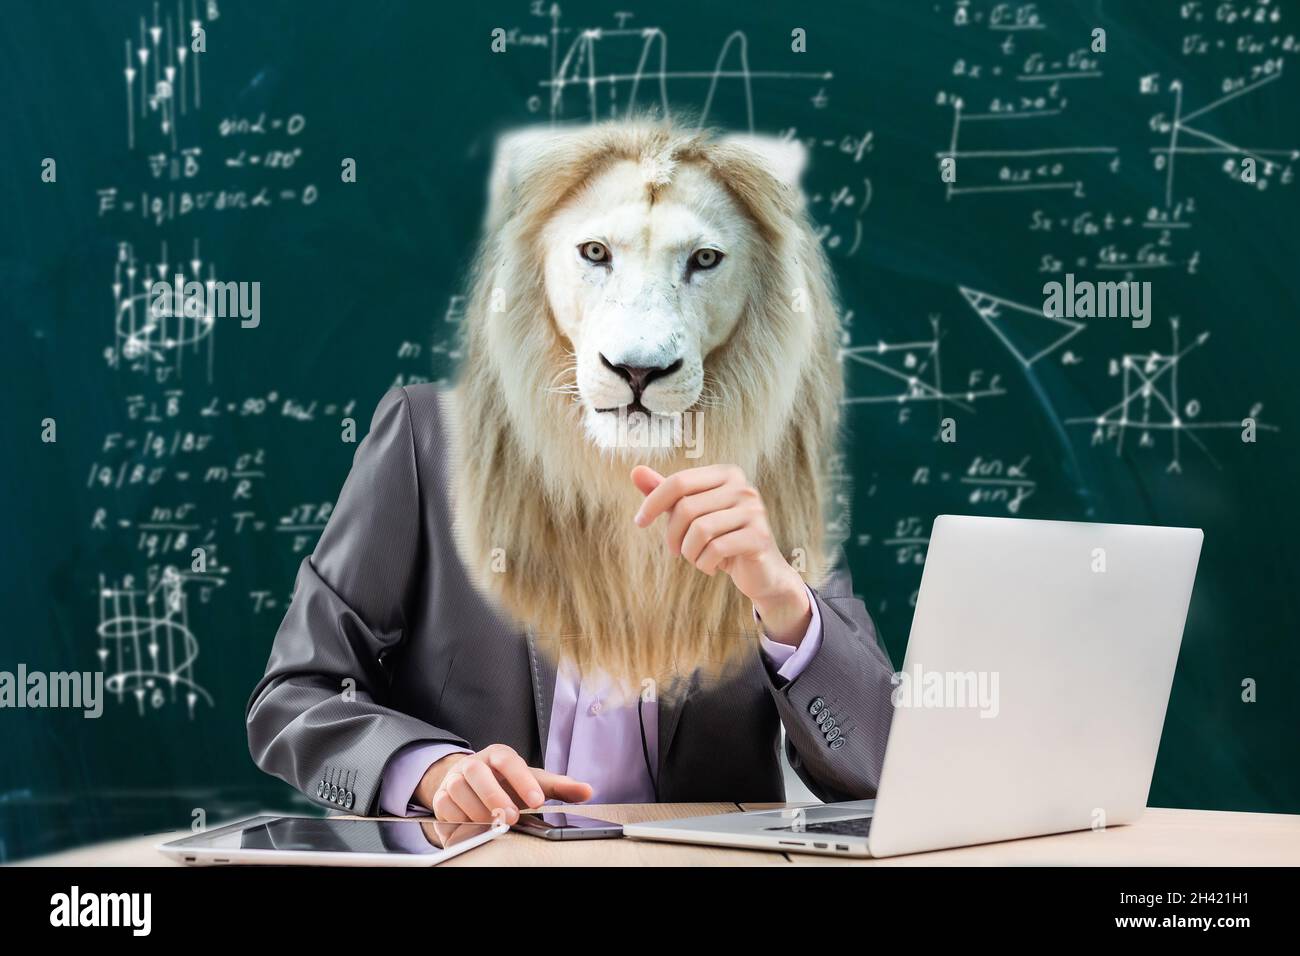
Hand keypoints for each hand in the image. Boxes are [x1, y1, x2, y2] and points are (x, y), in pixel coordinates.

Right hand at [414, 743, 592, 823]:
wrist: (471, 786)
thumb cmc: (507, 784)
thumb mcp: (533, 782)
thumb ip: (560, 787)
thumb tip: (587, 791)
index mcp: (498, 755)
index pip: (509, 760)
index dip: (522, 779)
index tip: (537, 801)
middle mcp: (474, 763)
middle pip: (478, 772)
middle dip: (495, 796)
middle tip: (511, 817)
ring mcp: (454, 779)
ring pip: (459, 789)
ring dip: (477, 809)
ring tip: (493, 823)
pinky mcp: (441, 797)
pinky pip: (445, 806)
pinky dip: (459, 818)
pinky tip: (473, 824)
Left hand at [631, 464, 811, 643]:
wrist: (760, 572)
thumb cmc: (720, 538)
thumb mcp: (691, 514)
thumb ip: (666, 493)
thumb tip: (635, 471)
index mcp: (726, 474)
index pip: (679, 481)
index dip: (653, 502)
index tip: (640, 522)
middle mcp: (743, 487)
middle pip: (687, 507)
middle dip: (672, 535)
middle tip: (675, 550)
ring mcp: (754, 510)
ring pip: (700, 530)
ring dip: (689, 552)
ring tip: (696, 558)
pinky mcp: (759, 536)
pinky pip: (716, 549)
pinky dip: (705, 563)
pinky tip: (711, 566)